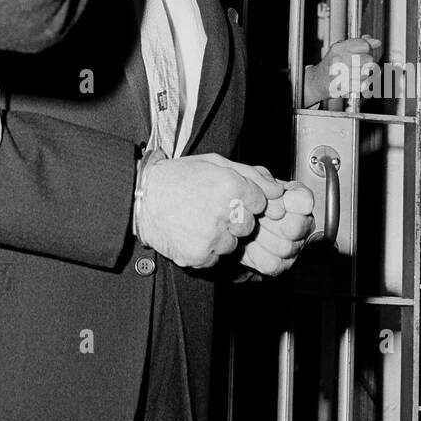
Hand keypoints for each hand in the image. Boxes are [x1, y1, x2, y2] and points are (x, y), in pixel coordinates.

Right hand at [135, 153, 281, 268]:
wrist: (142, 198)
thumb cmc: (179, 177)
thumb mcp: (214, 163)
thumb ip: (251, 175)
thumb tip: (278, 190)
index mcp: (229, 185)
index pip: (259, 203)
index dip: (245, 200)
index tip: (227, 196)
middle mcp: (222, 212)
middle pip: (248, 226)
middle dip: (235, 220)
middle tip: (210, 208)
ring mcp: (211, 236)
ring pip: (234, 244)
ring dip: (221, 236)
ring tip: (198, 220)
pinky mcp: (199, 255)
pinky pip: (216, 257)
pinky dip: (207, 249)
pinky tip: (191, 232)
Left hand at [240, 181, 314, 275]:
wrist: (222, 217)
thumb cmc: (236, 196)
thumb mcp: (243, 176)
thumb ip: (261, 179)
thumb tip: (277, 190)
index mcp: (295, 197)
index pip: (305, 202)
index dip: (286, 202)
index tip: (269, 200)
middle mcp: (299, 221)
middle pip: (295, 227)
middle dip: (270, 221)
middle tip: (256, 215)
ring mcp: (292, 244)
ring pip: (285, 247)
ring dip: (261, 237)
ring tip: (250, 228)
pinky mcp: (278, 264)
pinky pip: (272, 263)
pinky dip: (255, 254)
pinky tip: (248, 243)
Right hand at [304, 35, 382, 105]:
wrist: (317, 80)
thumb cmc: (331, 64)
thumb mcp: (342, 48)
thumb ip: (359, 44)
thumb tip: (376, 42)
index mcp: (339, 48)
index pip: (364, 45)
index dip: (368, 49)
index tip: (365, 52)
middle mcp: (339, 59)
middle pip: (369, 59)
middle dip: (368, 63)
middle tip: (361, 65)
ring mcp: (341, 73)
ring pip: (367, 73)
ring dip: (365, 75)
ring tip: (356, 74)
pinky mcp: (344, 86)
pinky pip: (363, 84)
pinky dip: (361, 84)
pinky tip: (354, 81)